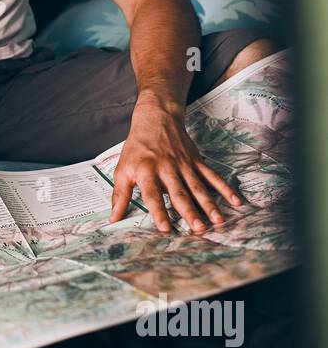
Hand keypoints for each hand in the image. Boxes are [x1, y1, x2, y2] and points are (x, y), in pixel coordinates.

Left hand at [108, 95, 243, 233]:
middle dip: (190, 211)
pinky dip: (225, 188)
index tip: (166, 227)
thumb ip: (119, 195)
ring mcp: (184, 165)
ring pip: (198, 187)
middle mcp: (167, 169)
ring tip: (217, 221)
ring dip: (209, 204)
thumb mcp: (122, 169)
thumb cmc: (137, 148)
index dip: (159, 211)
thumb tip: (113, 219)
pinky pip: (212, 176)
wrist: (156, 118)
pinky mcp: (197, 161)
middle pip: (180, 193)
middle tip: (198, 229)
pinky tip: (235, 201)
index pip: (153, 194)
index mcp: (147, 172)